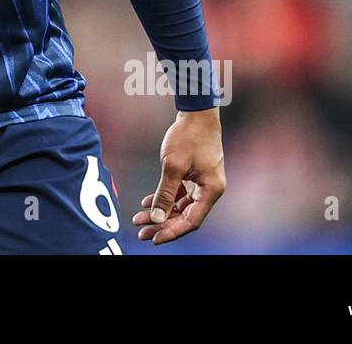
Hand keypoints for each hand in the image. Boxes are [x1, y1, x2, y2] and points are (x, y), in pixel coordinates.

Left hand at [132, 107, 225, 244]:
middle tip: (141, 233)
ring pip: (180, 206)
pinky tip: (147, 203)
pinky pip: (179, 194)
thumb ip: (165, 194)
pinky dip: (164, 198)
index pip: (191, 221)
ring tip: (140, 219)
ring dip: (161, 212)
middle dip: (162, 224)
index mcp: (211, 191)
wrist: (197, 113)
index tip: (153, 238)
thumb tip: (155, 217)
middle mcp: (210, 190)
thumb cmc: (188, 137)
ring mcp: (202, 183)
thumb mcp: (173, 166)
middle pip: (185, 216)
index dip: (171, 232)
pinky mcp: (195, 175)